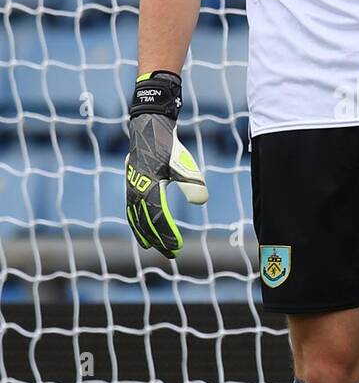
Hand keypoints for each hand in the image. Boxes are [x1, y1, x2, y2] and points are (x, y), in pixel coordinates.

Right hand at [125, 71, 207, 258]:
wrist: (149, 128)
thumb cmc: (168, 147)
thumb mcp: (184, 164)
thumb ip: (193, 183)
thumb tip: (202, 202)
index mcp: (148, 187)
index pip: (157, 218)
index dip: (167, 235)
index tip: (178, 247)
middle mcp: (136, 190)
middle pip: (145, 222)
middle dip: (158, 240)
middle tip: (171, 255)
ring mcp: (131, 188)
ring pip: (135, 217)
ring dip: (145, 234)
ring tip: (152, 247)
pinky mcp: (131, 185)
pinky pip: (132, 210)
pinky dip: (137, 222)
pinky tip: (143, 228)